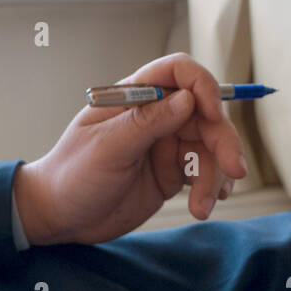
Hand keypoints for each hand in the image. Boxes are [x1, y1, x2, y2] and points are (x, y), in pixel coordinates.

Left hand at [13, 52, 247, 245]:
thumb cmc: (72, 176)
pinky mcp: (170, 173)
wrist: (59, 217)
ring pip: (208, 147)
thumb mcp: (107, 149)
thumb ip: (146, 123)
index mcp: (135, 97)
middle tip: (232, 171)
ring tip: (205, 206)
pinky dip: (212, 186)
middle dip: (223, 141)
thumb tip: (188, 99)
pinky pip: (203, 172)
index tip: (213, 115)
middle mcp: (154, 116)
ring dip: (216, 175)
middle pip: (204, 114)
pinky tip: (209, 204)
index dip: (203, 87)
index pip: (179, 73)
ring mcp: (164, 145)